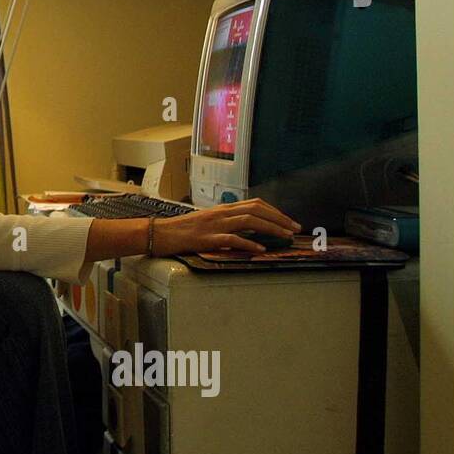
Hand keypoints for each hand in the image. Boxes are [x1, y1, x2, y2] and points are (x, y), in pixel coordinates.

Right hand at [152, 198, 299, 255]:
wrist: (159, 233)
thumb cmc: (181, 231)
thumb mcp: (207, 222)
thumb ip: (226, 223)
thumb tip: (248, 231)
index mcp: (222, 209)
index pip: (255, 203)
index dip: (275, 211)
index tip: (289, 221)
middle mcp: (221, 213)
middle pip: (256, 209)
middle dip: (279, 218)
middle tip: (294, 228)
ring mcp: (214, 225)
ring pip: (248, 221)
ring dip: (270, 228)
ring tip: (285, 236)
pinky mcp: (207, 238)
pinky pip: (231, 239)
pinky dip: (248, 243)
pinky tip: (260, 249)